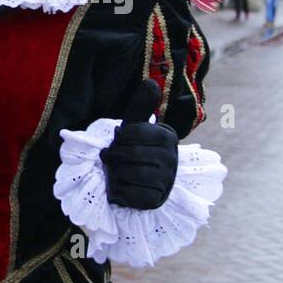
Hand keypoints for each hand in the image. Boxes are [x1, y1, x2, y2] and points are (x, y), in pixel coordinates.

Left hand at [100, 79, 178, 210]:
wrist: (143, 182)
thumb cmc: (136, 149)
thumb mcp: (137, 128)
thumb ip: (141, 106)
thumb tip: (151, 82)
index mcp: (166, 136)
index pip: (130, 134)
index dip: (117, 140)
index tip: (118, 143)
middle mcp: (171, 158)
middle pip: (126, 155)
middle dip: (113, 158)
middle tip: (111, 160)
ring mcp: (166, 180)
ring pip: (126, 175)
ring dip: (114, 175)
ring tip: (115, 173)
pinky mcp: (156, 200)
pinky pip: (128, 194)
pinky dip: (117, 192)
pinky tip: (119, 188)